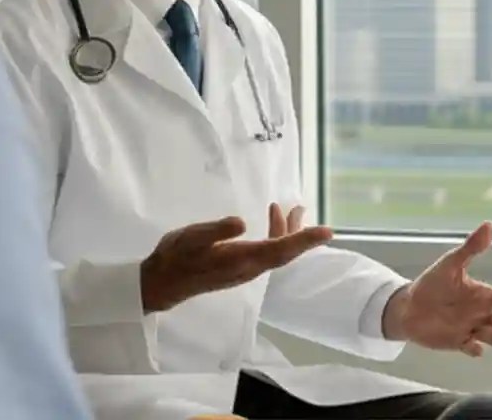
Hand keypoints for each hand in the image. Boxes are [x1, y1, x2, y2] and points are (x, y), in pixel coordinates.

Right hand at [140, 204, 331, 312]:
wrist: (163, 284)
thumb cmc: (175, 258)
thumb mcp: (191, 238)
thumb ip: (216, 230)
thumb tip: (242, 222)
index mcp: (242, 259)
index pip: (281, 249)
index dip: (305, 240)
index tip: (327, 232)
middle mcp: (250, 268)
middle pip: (285, 252)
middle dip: (302, 233)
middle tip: (309, 210)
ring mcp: (245, 270)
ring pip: (277, 252)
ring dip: (288, 232)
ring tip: (293, 208)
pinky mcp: (240, 268)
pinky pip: (267, 253)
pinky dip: (275, 236)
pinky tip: (270, 223)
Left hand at [384, 222, 491, 356]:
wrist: (409, 306)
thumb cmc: (432, 284)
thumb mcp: (451, 264)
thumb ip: (471, 248)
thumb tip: (489, 225)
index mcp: (483, 296)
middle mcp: (481, 314)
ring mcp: (471, 329)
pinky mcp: (457, 342)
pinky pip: (469, 347)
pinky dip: (474, 348)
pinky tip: (476, 347)